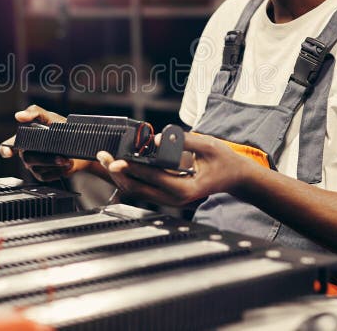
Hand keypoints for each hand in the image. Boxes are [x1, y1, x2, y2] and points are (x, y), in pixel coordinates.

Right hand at [0, 104, 91, 181]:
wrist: (79, 145)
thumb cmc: (62, 130)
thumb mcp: (50, 117)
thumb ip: (35, 112)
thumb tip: (20, 116)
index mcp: (24, 139)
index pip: (8, 145)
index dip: (5, 149)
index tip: (8, 153)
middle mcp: (26, 153)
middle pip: (28, 158)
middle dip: (45, 158)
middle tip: (61, 157)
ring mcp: (33, 165)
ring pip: (38, 168)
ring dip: (54, 164)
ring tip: (67, 159)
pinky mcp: (42, 175)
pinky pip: (46, 176)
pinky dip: (58, 171)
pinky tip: (65, 165)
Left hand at [95, 131, 258, 206]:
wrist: (234, 177)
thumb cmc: (224, 161)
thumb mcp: (208, 145)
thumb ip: (184, 140)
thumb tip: (160, 138)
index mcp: (186, 189)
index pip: (153, 177)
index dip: (133, 168)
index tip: (117, 160)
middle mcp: (175, 198)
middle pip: (138, 188)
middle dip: (118, 173)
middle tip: (102, 156)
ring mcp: (169, 199)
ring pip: (137, 190)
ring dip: (119, 176)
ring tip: (103, 160)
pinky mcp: (165, 194)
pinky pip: (142, 188)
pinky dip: (128, 176)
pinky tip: (117, 165)